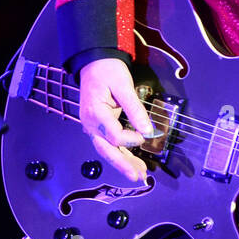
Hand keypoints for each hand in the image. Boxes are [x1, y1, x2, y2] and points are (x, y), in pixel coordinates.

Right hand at [76, 57, 152, 183]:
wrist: (93, 61)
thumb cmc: (108, 71)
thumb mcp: (124, 85)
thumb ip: (135, 109)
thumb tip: (148, 130)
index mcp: (95, 113)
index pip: (114, 135)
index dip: (131, 139)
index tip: (144, 135)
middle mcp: (91, 124)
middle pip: (107, 150)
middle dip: (123, 165)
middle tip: (139, 177)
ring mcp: (92, 126)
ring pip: (107, 150)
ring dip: (123, 163)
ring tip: (139, 174)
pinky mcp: (97, 126)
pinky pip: (108, 143)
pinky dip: (120, 154)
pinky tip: (132, 162)